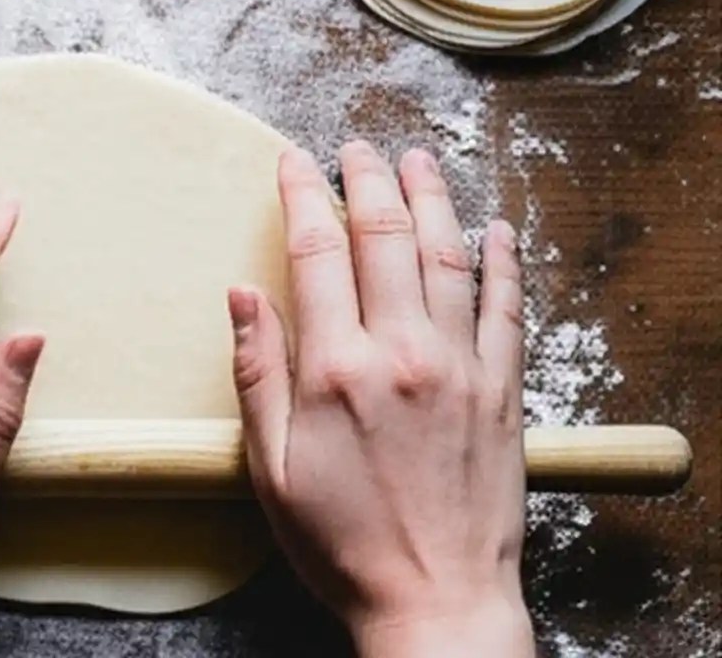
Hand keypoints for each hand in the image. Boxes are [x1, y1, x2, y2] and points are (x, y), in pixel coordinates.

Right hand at [229, 142, 530, 656]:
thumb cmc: (340, 544)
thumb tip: (241, 294)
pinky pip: (506, 307)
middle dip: (366, 180)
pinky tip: (494, 230)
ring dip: (432, 198)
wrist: (434, 601)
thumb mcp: (270, 469)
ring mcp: (460, 367)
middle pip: (383, 237)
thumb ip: (256, 373)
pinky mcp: (503, 391)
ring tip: (418, 160)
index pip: (314, 254)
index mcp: (333, 370)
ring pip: (448, 256)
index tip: (293, 162)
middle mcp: (400, 353)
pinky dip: (501, 261)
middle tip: (356, 146)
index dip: (301, 196)